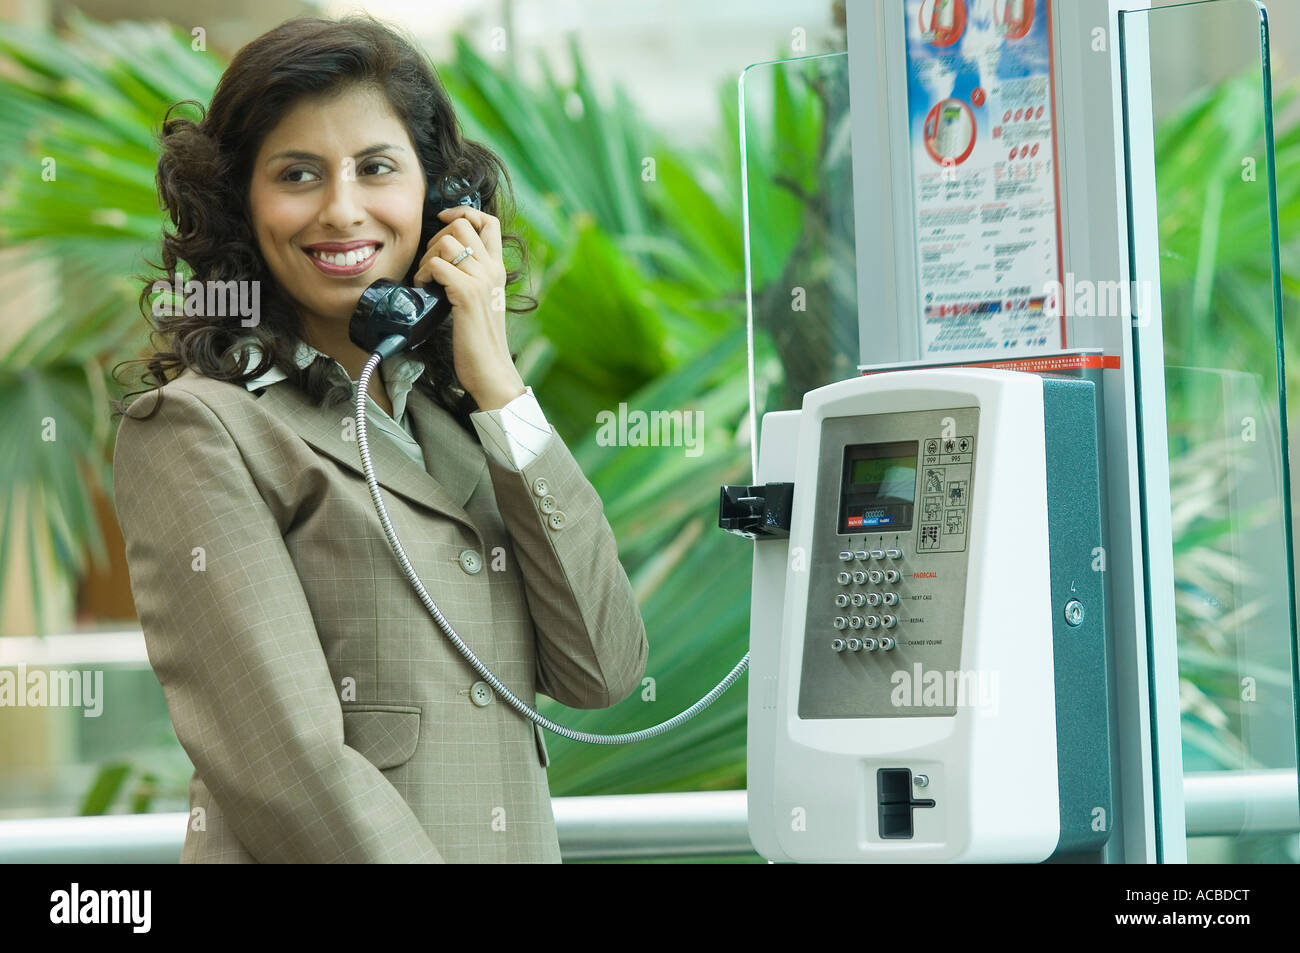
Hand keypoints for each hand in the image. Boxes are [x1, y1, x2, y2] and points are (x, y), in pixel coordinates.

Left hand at [413, 206, 524, 409]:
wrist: (491, 370)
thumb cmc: (480, 341)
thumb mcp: (481, 301)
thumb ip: (471, 278)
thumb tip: (444, 262)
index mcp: (498, 269)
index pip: (489, 221)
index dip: (464, 211)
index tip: (444, 221)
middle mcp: (493, 269)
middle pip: (463, 224)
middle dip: (437, 237)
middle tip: (430, 263)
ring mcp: (481, 280)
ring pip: (447, 241)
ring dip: (427, 257)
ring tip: (425, 279)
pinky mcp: (466, 294)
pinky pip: (437, 265)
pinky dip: (423, 274)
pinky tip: (424, 289)